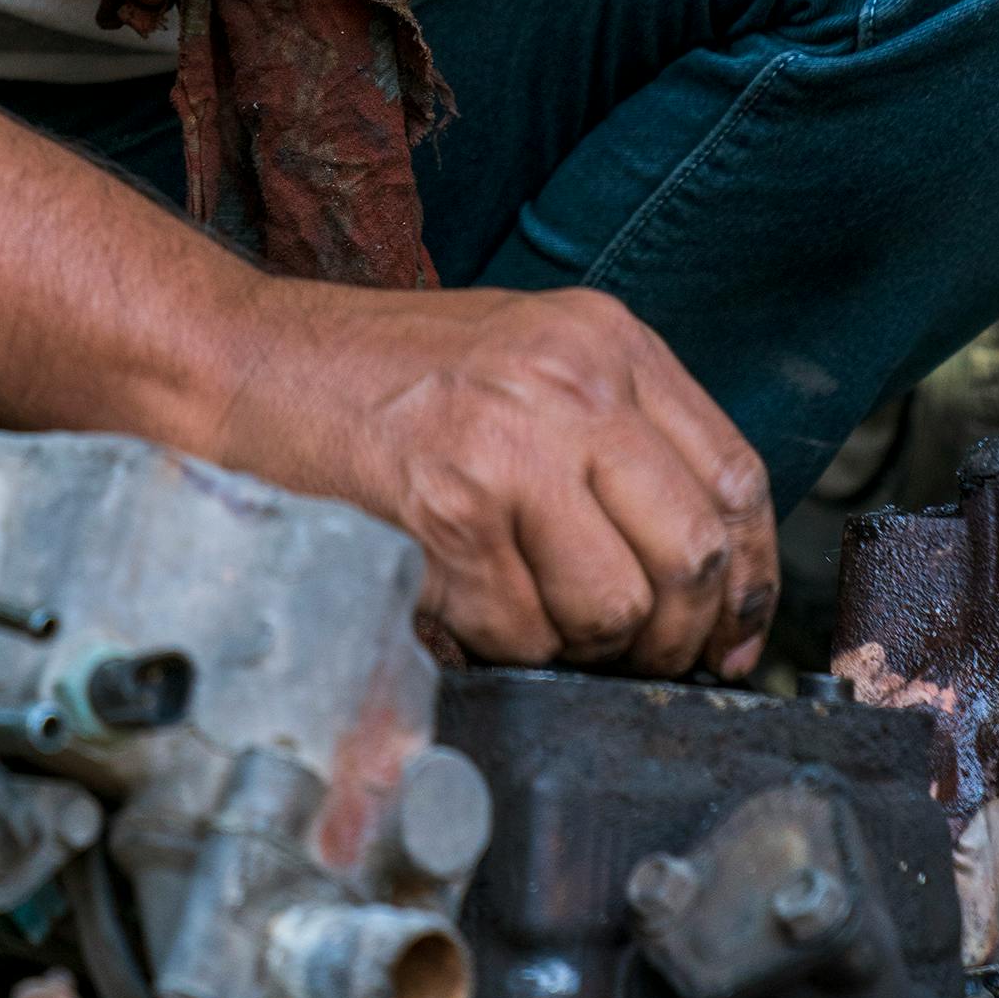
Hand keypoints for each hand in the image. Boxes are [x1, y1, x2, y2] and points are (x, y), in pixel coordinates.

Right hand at [215, 281, 778, 673]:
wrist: (247, 359)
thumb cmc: (379, 374)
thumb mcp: (526, 362)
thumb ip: (615, 435)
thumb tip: (704, 566)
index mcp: (605, 338)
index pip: (735, 476)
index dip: (751, 577)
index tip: (734, 633)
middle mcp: (573, 382)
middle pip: (696, 551)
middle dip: (680, 635)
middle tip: (644, 659)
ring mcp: (512, 443)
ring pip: (616, 607)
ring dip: (584, 648)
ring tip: (533, 620)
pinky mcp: (448, 510)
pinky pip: (523, 633)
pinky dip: (503, 650)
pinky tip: (465, 607)